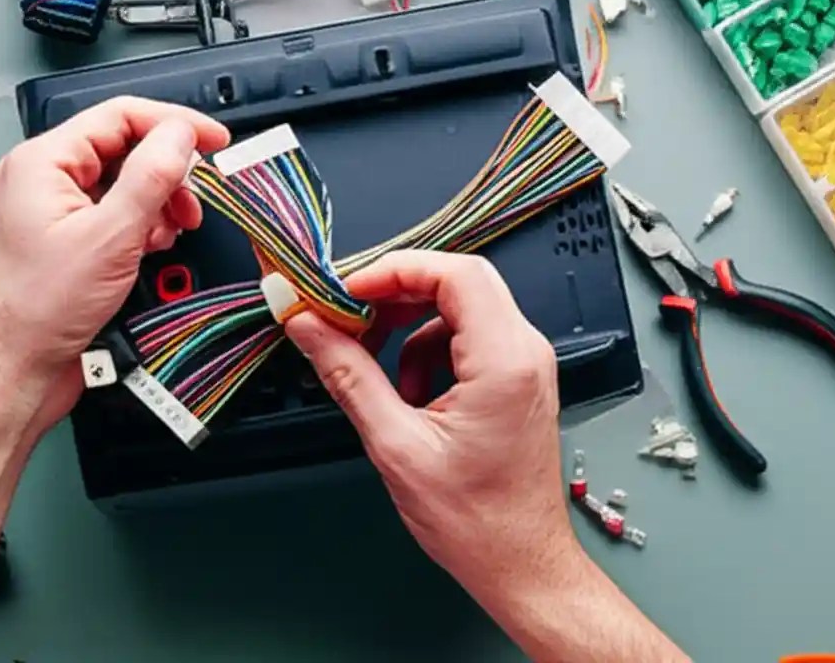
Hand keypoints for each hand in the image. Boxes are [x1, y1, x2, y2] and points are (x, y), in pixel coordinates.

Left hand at [0, 97, 229, 434]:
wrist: (16, 371)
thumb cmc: (38, 312)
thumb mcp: (110, 238)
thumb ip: (150, 178)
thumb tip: (179, 136)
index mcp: (42, 163)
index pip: (119, 115)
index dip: (173, 123)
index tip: (213, 139)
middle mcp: (43, 179)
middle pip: (124, 147)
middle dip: (167, 173)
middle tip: (194, 200)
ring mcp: (53, 209)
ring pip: (123, 182)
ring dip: (157, 203)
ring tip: (169, 231)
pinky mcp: (66, 238)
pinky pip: (114, 212)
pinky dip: (142, 225)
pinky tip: (150, 247)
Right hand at [284, 250, 579, 602]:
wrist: (521, 564)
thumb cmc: (476, 521)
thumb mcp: (395, 445)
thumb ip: (347, 374)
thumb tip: (307, 325)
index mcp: (505, 362)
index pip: (453, 273)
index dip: (392, 270)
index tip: (344, 291)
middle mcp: (525, 352)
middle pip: (458, 281)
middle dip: (396, 292)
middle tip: (347, 316)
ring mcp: (526, 364)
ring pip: (460, 309)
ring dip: (409, 327)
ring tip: (376, 371)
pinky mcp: (518, 379)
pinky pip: (468, 338)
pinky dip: (428, 351)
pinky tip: (408, 394)